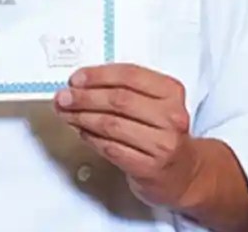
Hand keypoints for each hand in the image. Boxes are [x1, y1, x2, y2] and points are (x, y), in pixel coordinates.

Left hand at [53, 63, 199, 208]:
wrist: (184, 172)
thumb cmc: (163, 133)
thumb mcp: (155, 103)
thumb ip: (125, 90)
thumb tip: (81, 85)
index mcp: (172, 91)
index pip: (130, 75)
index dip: (98, 75)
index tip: (76, 78)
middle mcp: (171, 116)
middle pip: (119, 100)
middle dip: (85, 97)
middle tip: (63, 97)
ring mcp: (162, 143)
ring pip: (111, 124)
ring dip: (82, 117)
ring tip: (66, 114)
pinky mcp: (149, 167)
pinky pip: (111, 148)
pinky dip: (91, 138)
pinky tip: (81, 131)